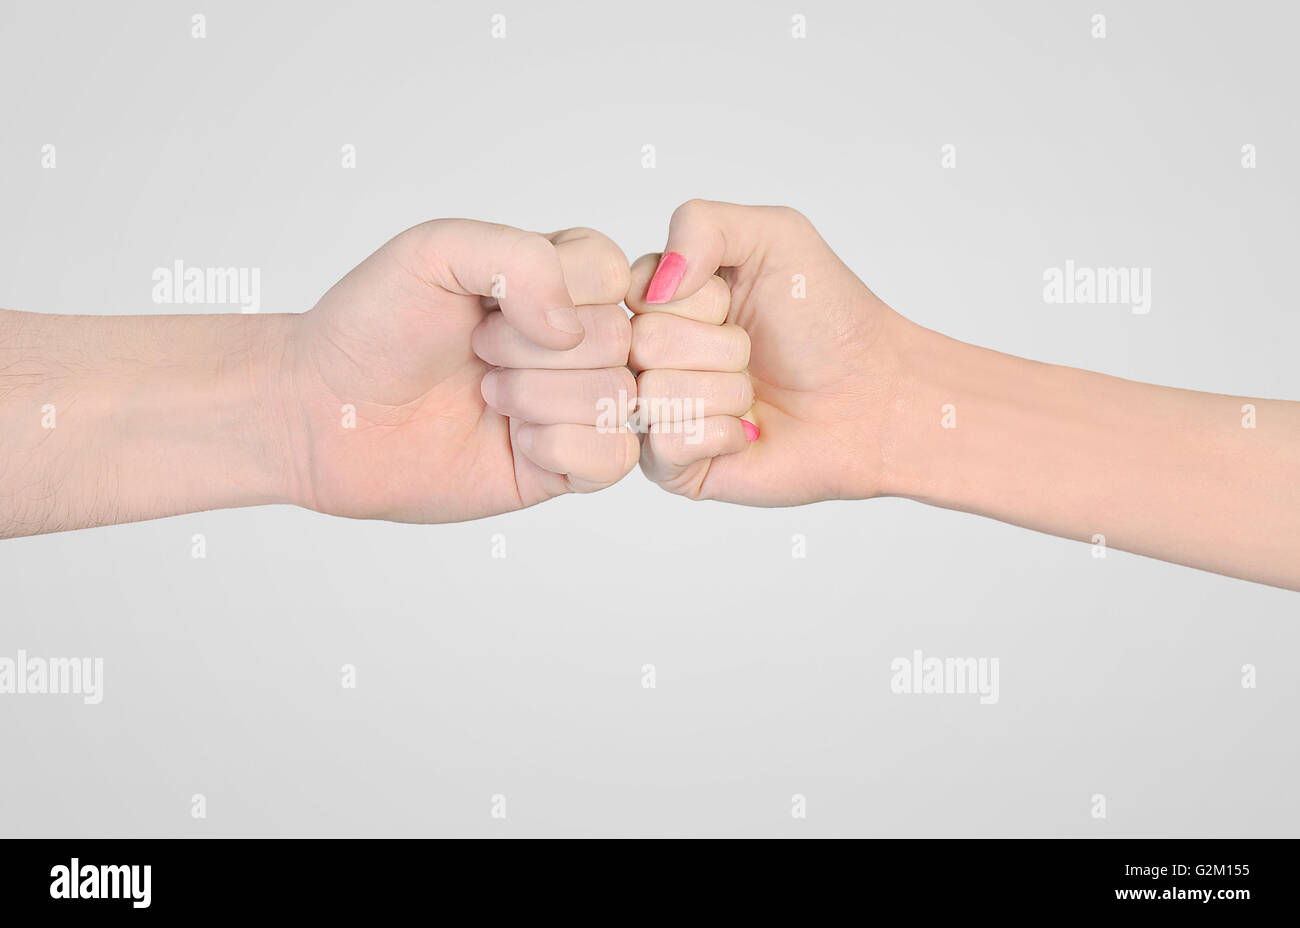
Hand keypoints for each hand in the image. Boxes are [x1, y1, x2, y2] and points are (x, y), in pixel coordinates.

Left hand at [288, 220, 638, 522]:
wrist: (324, 410)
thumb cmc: (373, 325)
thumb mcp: (434, 250)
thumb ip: (519, 258)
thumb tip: (571, 328)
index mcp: (556, 279)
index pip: (613, 274)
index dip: (555, 291)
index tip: (488, 306)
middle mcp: (574, 341)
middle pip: (617, 340)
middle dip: (531, 350)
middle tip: (476, 355)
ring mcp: (572, 406)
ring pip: (617, 398)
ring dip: (538, 398)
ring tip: (486, 397)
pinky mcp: (564, 467)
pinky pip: (613, 458)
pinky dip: (561, 448)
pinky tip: (516, 443)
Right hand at [627, 199, 905, 505]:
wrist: (876, 396)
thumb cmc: (829, 320)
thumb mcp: (775, 236)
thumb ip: (701, 224)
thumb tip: (656, 281)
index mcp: (662, 299)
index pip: (634, 290)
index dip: (696, 296)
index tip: (735, 302)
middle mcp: (649, 357)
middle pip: (642, 342)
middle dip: (719, 344)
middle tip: (753, 353)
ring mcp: (659, 412)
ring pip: (656, 393)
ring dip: (727, 390)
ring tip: (755, 393)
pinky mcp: (676, 467)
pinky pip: (670, 444)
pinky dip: (724, 432)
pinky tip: (748, 430)